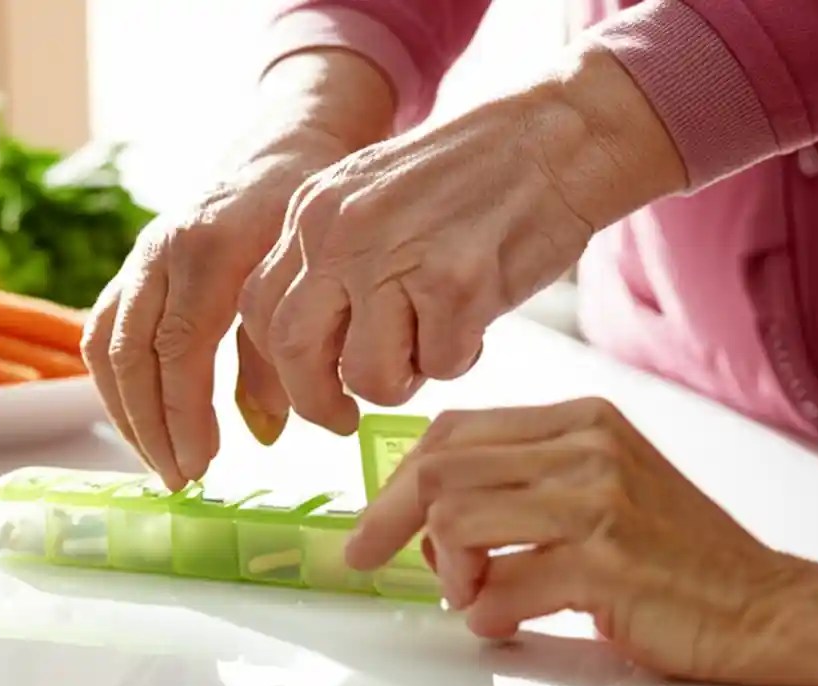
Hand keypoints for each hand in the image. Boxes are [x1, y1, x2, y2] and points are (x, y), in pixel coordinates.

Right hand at [82, 50, 393, 487]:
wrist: (278, 152)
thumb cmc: (304, 213)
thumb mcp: (307, 277)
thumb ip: (279, 352)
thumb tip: (265, 433)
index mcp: (209, 247)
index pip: (180, 345)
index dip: (184, 413)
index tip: (200, 465)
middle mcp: (160, 251)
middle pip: (132, 352)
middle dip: (151, 426)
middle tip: (180, 479)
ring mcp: (139, 259)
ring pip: (106, 345)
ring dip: (127, 412)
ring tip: (160, 461)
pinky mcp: (132, 272)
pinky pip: (104, 333)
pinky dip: (118, 386)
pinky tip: (144, 422)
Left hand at [239, 47, 685, 434]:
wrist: (558, 134)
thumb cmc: (475, 180)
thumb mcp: (373, 203)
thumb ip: (334, 267)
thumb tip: (310, 361)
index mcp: (313, 211)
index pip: (259, 308)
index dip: (277, 368)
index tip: (309, 392)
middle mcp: (339, 230)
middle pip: (292, 350)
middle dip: (319, 401)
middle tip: (346, 419)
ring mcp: (393, 253)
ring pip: (365, 374)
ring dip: (403, 379)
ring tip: (436, 340)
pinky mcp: (454, 280)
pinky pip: (439, 364)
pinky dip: (461, 357)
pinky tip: (477, 317)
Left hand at [345, 397, 817, 685]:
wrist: (763, 606)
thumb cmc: (675, 554)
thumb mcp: (600, 484)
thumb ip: (522, 478)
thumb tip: (428, 506)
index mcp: (580, 420)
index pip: (455, 430)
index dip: (400, 476)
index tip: (376, 516)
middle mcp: (587, 449)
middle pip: (440, 469)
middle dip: (390, 519)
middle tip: (369, 556)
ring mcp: (597, 502)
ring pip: (456, 520)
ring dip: (447, 571)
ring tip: (471, 594)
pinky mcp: (604, 562)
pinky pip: (499, 587)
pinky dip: (485, 613)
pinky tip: (504, 619)